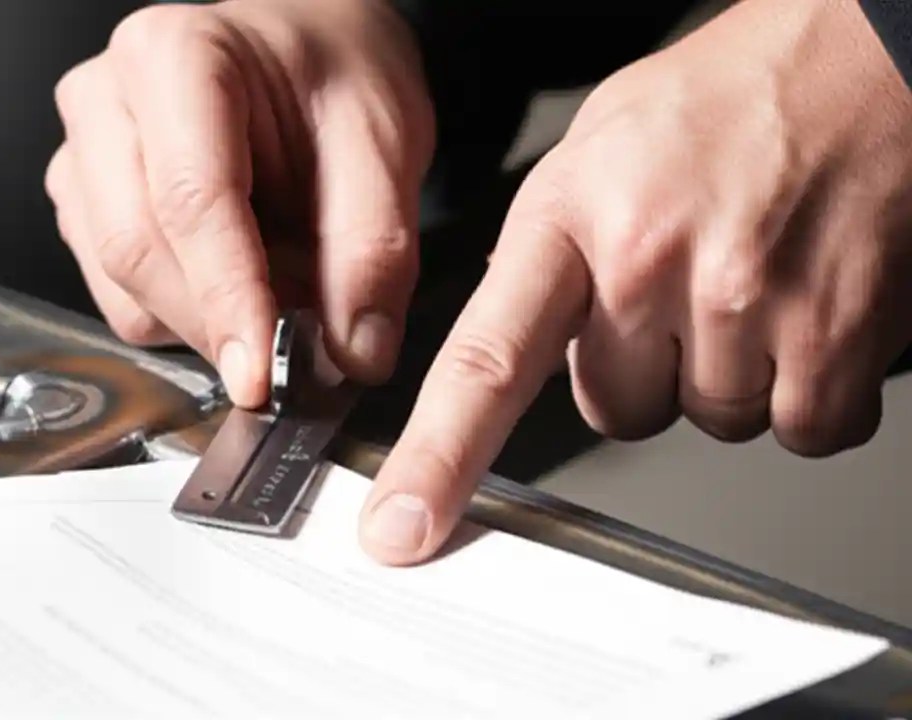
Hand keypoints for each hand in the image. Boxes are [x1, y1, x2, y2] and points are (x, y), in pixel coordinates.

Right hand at [46, 0, 434, 405]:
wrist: (309, 51)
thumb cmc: (334, 71)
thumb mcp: (383, 142)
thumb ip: (373, 249)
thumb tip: (354, 351)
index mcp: (176, 56)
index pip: (190, 199)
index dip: (227, 298)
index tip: (260, 374)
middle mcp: (106, 99)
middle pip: (138, 249)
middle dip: (218, 321)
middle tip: (297, 347)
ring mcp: (84, 156)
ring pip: (121, 287)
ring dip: (205, 322)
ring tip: (279, 284)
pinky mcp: (85, 206)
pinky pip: (121, 298)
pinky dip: (186, 317)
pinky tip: (236, 279)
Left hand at [361, 0, 911, 564]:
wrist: (858, 55)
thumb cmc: (725, 99)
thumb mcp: (596, 152)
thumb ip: (548, 256)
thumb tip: (514, 349)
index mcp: (570, 216)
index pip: (484, 363)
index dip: (436, 459)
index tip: (401, 527)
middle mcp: (649, 263)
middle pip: (616, 407)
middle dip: (643, 368)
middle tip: (680, 287)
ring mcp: (745, 301)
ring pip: (709, 419)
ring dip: (728, 372)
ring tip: (752, 276)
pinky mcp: (836, 334)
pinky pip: (802, 427)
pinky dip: (806, 389)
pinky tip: (805, 309)